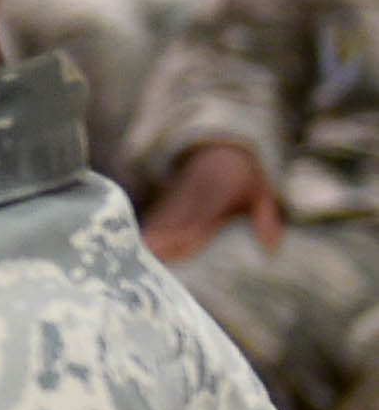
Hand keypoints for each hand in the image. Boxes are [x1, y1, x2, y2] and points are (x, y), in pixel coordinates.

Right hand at [143, 141, 280, 260]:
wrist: (221, 150)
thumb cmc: (245, 178)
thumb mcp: (262, 193)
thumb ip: (266, 218)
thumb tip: (273, 248)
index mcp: (219, 196)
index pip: (202, 218)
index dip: (189, 234)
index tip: (178, 250)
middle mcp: (195, 196)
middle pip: (176, 221)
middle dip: (162, 240)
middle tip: (147, 259)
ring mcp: (180, 196)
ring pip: (162, 218)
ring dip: (150, 237)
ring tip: (136, 255)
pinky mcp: (169, 197)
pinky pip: (156, 214)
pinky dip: (147, 229)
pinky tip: (138, 243)